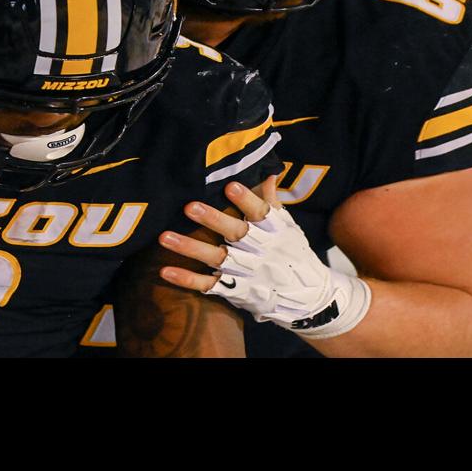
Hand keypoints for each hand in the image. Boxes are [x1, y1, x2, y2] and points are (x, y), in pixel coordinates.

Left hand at [158, 180, 372, 338]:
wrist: (307, 298)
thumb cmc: (293, 255)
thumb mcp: (289, 228)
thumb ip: (273, 202)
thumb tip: (268, 172)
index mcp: (273, 231)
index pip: (260, 212)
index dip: (246, 200)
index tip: (230, 186)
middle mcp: (259, 251)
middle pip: (234, 233)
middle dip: (213, 219)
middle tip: (189, 206)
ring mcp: (245, 271)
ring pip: (215, 257)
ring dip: (190, 247)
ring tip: (165, 237)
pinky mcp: (234, 290)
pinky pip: (207, 285)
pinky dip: (187, 279)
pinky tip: (166, 271)